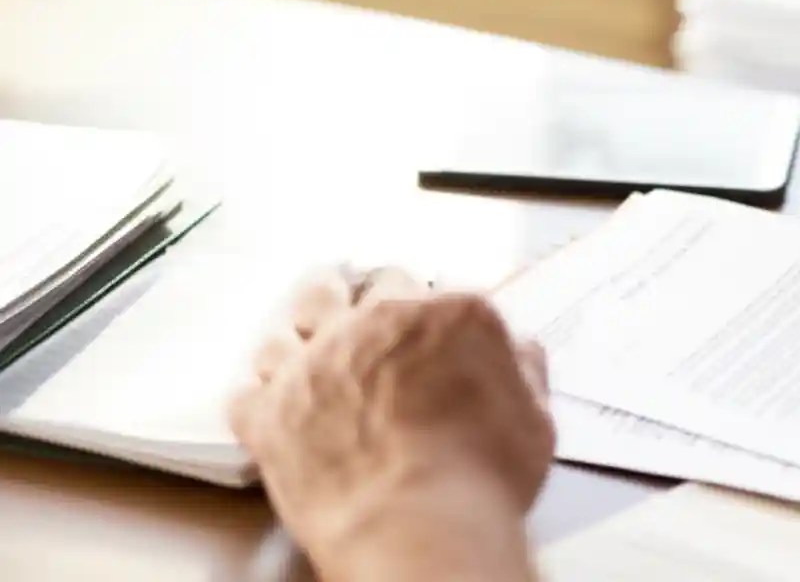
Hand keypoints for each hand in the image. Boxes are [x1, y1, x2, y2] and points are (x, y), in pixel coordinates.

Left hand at [229, 268, 553, 581]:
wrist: (418, 529)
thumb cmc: (479, 481)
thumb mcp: (535, 420)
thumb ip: (522, 371)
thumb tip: (517, 352)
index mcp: (447, 316)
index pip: (439, 290)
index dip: (438, 313)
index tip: (438, 332)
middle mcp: (376, 323)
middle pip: (368, 286)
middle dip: (375, 300)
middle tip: (378, 322)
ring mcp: (316, 362)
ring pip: (298, 314)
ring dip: (308, 323)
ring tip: (314, 333)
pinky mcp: (271, 411)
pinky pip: (248, 386)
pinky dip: (261, 390)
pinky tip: (272, 395)